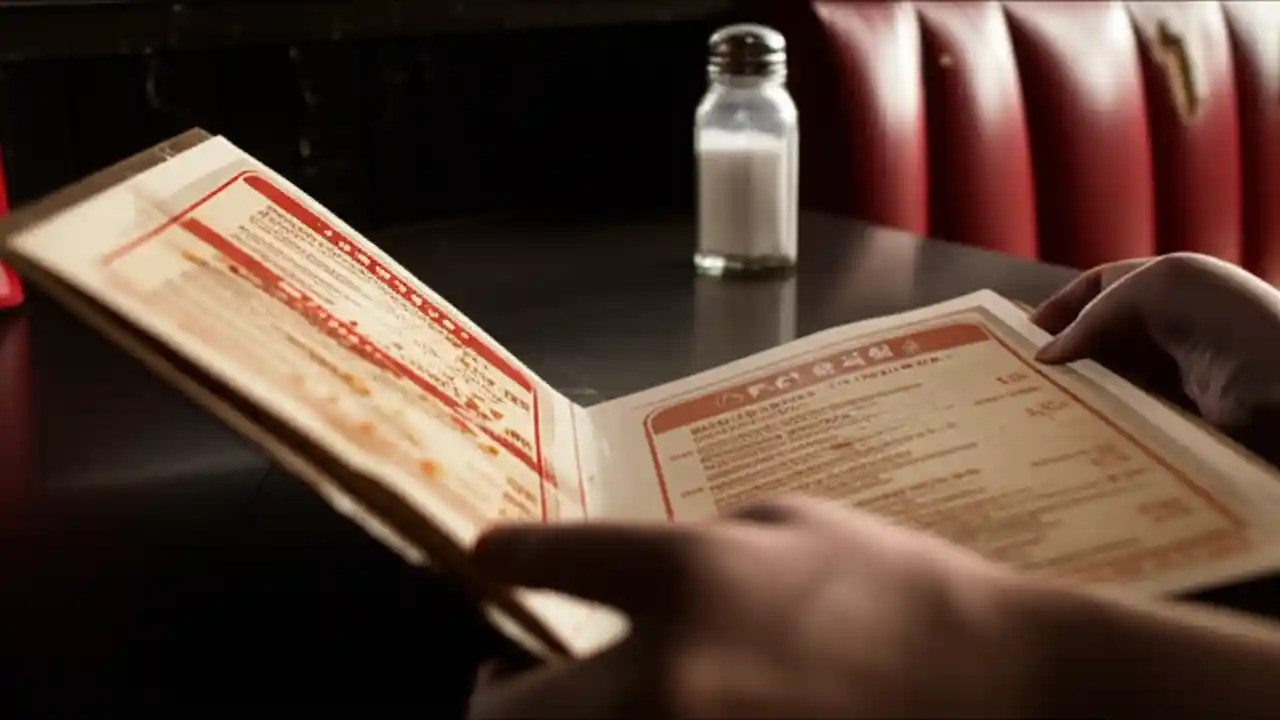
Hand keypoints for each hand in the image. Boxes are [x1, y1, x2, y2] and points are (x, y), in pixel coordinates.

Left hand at [468, 498, 1040, 718]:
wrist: (1007, 692)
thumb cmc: (904, 593)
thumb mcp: (796, 530)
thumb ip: (698, 552)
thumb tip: (631, 588)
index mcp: (687, 577)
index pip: (549, 562)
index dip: (508, 559)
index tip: (488, 561)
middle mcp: (667, 677)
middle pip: (503, 713)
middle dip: (495, 698)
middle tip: (501, 686)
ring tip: (570, 712)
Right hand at [1032, 253, 1279, 459]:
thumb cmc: (1222, 317)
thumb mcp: (1150, 292)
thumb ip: (1093, 318)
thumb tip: (1044, 357)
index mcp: (1168, 283)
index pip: (1100, 285)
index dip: (1062, 305)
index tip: (1021, 333)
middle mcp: (1171, 322)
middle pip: (1101, 333)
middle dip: (1064, 348)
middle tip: (1019, 373)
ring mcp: (1177, 370)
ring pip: (1111, 375)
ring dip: (1079, 385)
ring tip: (1035, 402)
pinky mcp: (1180, 413)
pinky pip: (1129, 410)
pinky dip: (1102, 414)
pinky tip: (1075, 423)